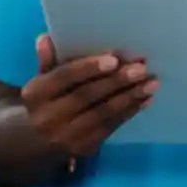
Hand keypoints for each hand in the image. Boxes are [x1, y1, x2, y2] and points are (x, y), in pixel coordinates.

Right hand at [19, 34, 156, 157]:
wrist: (37, 142)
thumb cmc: (45, 100)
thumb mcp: (41, 80)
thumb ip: (47, 61)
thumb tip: (45, 38)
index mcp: (35, 94)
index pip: (63, 77)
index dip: (88, 68)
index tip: (114, 59)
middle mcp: (48, 117)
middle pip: (87, 96)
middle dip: (116, 82)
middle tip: (140, 68)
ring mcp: (66, 136)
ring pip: (102, 114)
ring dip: (129, 98)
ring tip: (151, 84)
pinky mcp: (84, 148)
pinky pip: (110, 127)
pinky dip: (129, 112)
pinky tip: (145, 100)